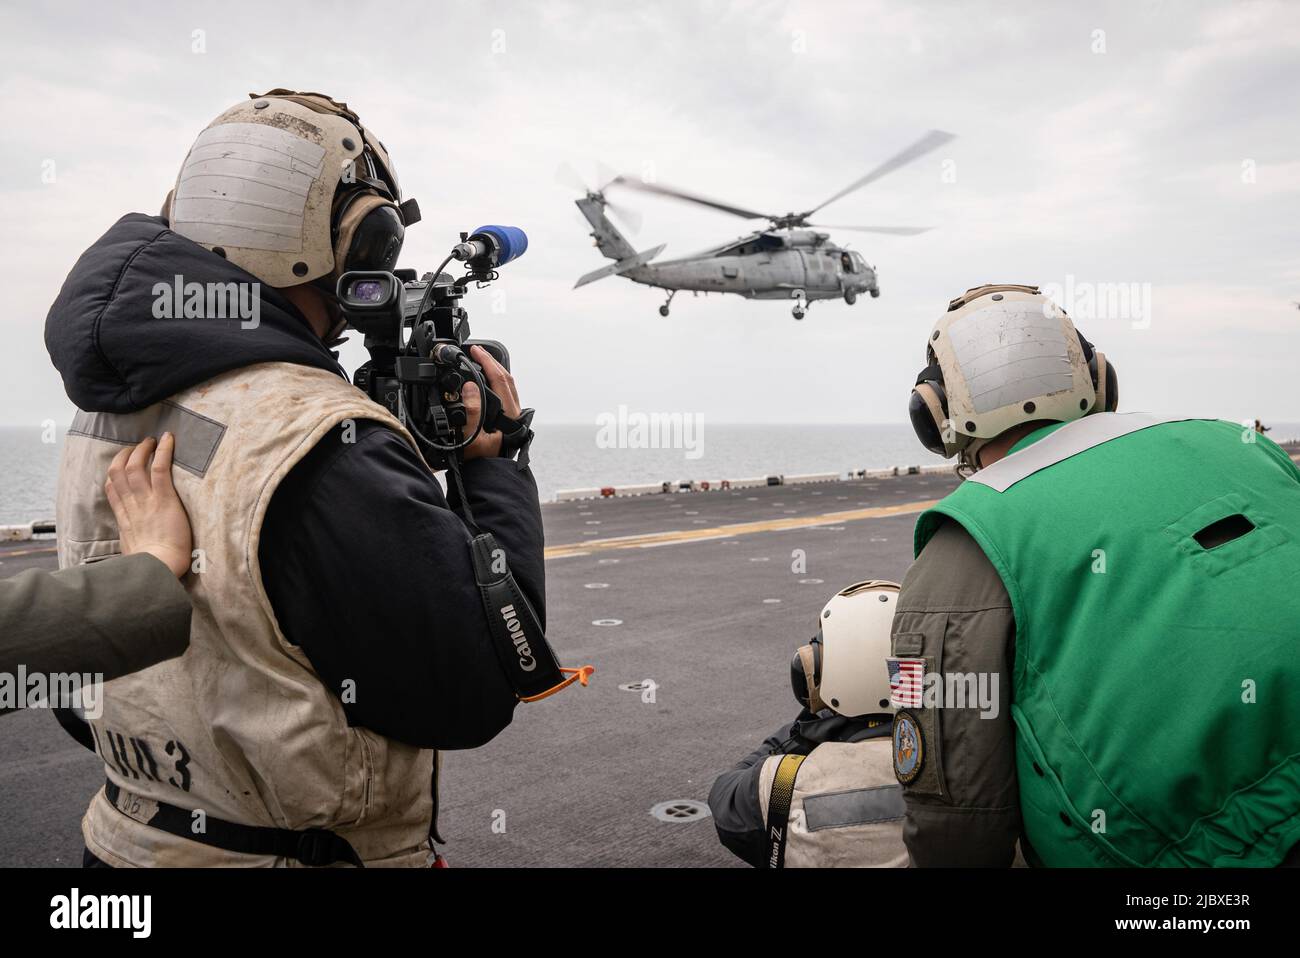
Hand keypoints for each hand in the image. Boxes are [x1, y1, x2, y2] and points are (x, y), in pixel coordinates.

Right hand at [105, 433, 193, 578]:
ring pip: (136, 466)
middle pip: (119, 472)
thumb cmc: (150, 563)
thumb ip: (132, 537)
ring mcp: (145, 500)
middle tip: (138, 446)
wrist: (158, 567)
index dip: (115, 472)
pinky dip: (163, 451)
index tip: (123, 463)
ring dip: (142, 449)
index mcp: (123, 518)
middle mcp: (131, 505)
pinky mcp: (163, 498)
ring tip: (151, 440)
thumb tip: (137, 538)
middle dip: (126, 455)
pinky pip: (159, 468)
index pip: (111, 488)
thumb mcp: (132, 548)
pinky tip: (168, 439)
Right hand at [462, 345, 523, 461]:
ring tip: (480, 362)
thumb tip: (471, 387)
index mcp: (509, 415)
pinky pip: (504, 395)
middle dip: (491, 362)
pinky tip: (484, 383)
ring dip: (494, 371)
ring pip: (507, 386)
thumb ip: (471, 413)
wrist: (488, 478)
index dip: (487, 362)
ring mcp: (512, 417)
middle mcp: (513, 414)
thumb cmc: (480, 462)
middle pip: (506, 379)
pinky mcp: (507, 421)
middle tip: (476, 351)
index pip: (500, 379)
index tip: (475, 351)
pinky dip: (494, 382)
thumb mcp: (471, 439)